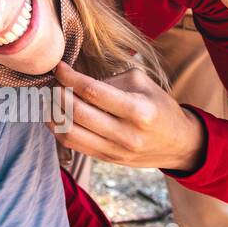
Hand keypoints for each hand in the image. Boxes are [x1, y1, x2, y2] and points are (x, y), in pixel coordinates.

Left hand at [50, 62, 205, 172]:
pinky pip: (72, 144)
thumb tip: (75, 78)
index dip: (70, 77)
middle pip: (78, 113)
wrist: (179, 144)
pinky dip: (57, 128)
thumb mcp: (143, 84)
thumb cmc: (159, 107)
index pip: (93, 92)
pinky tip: (54, 114)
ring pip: (70, 132)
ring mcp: (115, 150)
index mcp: (139, 111)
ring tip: (48, 97)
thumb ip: (110, 79)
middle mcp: (126, 134)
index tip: (59, 67)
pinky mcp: (106, 159)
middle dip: (57, 93)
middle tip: (52, 81)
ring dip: (52, 112)